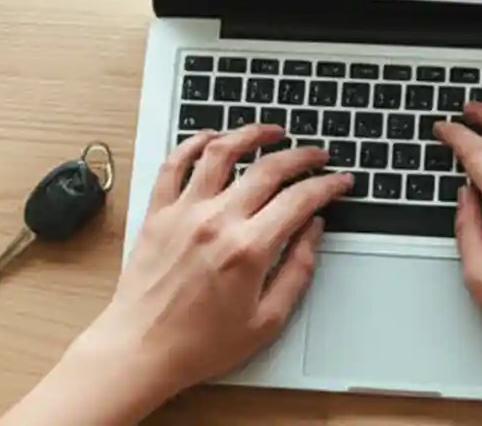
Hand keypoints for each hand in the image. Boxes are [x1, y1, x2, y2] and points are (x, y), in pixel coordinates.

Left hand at [0, 125, 350, 425]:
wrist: (141, 350)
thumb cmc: (200, 344)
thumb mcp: (267, 320)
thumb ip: (298, 270)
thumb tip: (313, 231)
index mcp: (248, 249)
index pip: (299, 200)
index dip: (327, 185)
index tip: (340, 181)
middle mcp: (217, 221)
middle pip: (268, 168)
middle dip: (302, 156)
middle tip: (318, 154)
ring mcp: (184, 212)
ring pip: (221, 152)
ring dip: (250, 133)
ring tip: (271, 131)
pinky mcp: (158, 213)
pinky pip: (174, 164)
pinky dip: (194, 143)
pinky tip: (212, 137)